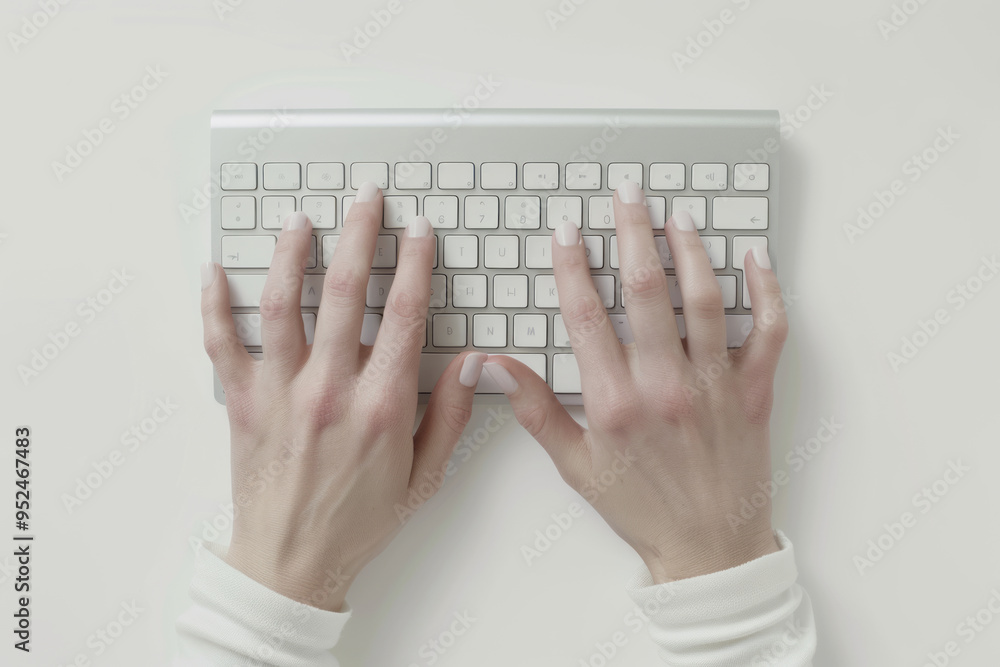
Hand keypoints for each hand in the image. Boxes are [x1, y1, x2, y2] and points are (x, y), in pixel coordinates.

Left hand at [199, 182, 485, 610]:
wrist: (292, 563)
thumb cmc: (360, 521)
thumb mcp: (425, 477)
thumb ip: (451, 415)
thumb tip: (475, 363)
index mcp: (380, 406)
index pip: (402, 315)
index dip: (414, 264)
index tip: (419, 231)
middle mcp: (328, 390)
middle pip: (343, 291)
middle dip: (358, 234)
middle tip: (366, 198)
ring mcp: (280, 393)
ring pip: (281, 304)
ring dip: (291, 253)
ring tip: (301, 218)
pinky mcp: (243, 403)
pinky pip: (220, 343)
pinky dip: (213, 303)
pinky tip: (215, 269)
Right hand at [482, 181, 787, 581]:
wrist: (709, 548)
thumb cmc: (640, 508)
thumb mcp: (574, 466)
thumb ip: (534, 409)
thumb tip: (492, 366)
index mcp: (614, 402)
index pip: (585, 315)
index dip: (571, 265)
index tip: (566, 230)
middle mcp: (665, 385)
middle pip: (646, 291)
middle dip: (631, 232)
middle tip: (626, 193)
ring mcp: (714, 386)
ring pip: (705, 299)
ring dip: (690, 249)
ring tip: (677, 214)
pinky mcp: (754, 392)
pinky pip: (768, 330)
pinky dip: (767, 289)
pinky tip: (755, 256)